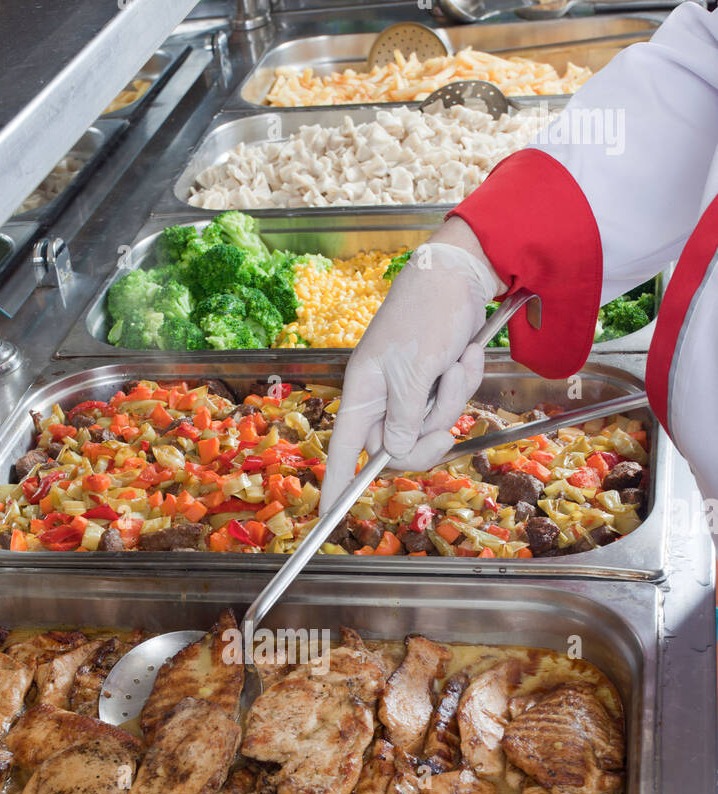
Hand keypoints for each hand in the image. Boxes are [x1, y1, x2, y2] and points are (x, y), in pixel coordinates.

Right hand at [320, 235, 501, 513]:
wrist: (459, 276)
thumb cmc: (426, 314)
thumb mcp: (412, 370)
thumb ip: (403, 417)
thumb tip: (394, 451)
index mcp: (364, 392)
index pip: (343, 448)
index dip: (336, 483)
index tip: (328, 517)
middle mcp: (383, 397)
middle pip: (398, 447)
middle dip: (428, 433)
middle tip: (444, 422)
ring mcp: (410, 392)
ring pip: (431, 427)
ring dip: (452, 399)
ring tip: (453, 364)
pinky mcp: (435, 384)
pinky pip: (451, 405)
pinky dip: (465, 383)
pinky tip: (463, 354)